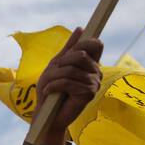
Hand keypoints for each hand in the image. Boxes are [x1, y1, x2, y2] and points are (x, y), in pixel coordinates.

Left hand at [31, 26, 103, 144]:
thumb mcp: (56, 66)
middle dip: (61, 63)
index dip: (82, 44)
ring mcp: (95, 83)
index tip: (67, 54)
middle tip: (52, 74)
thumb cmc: (51, 90)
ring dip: (53, 78)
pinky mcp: (89, 94)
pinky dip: (53, 86)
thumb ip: (69, 49)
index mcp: (91, 64)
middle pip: (80, 55)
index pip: (95, 44)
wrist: (47, 115)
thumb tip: (81, 29)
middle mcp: (97, 72)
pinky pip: (68, 82)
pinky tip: (49, 92)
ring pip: (71, 70)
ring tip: (48, 86)